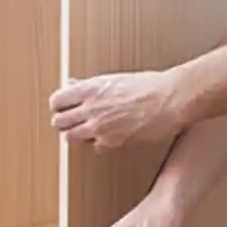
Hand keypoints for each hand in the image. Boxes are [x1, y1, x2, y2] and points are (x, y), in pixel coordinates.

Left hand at [49, 71, 184, 150]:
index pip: (56, 101)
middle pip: (58, 122)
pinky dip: (98, 144)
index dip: (59, 105)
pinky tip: (107, 136)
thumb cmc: (149, 86)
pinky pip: (93, 147)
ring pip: (70, 138)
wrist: (170, 100)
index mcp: (90, 89)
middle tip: (73, 121)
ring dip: (77, 135)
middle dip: (64, 122)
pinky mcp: (112, 142)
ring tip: (88, 130)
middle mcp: (91, 108)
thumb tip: (74, 85)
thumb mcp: (114, 79)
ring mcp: (99, 127)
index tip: (64, 107)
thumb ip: (91, 86)